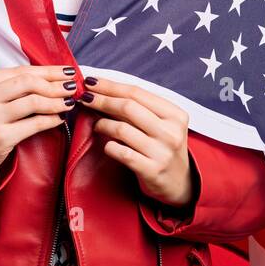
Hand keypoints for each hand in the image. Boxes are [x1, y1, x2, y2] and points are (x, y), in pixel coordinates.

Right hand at [0, 65, 80, 183]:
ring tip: (69, 102)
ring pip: (33, 102)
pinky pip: (34, 124)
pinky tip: (60, 118)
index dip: (46, 70)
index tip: (65, 71)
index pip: (18, 71)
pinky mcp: (0, 138)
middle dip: (54, 84)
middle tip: (72, 86)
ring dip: (56, 101)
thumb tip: (51, 77)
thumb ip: (9, 86)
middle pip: (27, 83)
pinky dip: (51, 119)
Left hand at [79, 76, 194, 207]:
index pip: (137, 92)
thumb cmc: (164, 148)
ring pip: (121, 129)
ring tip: (96, 124)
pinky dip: (109, 146)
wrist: (179, 183)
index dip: (110, 86)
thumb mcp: (161, 125)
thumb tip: (103, 91)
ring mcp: (162, 152)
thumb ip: (139, 109)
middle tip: (84, 98)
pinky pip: (121, 152)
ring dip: (102, 124)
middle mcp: (171, 131)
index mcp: (175, 114)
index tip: (91, 82)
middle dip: (101, 100)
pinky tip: (107, 145)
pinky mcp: (152, 170)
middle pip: (128, 107)